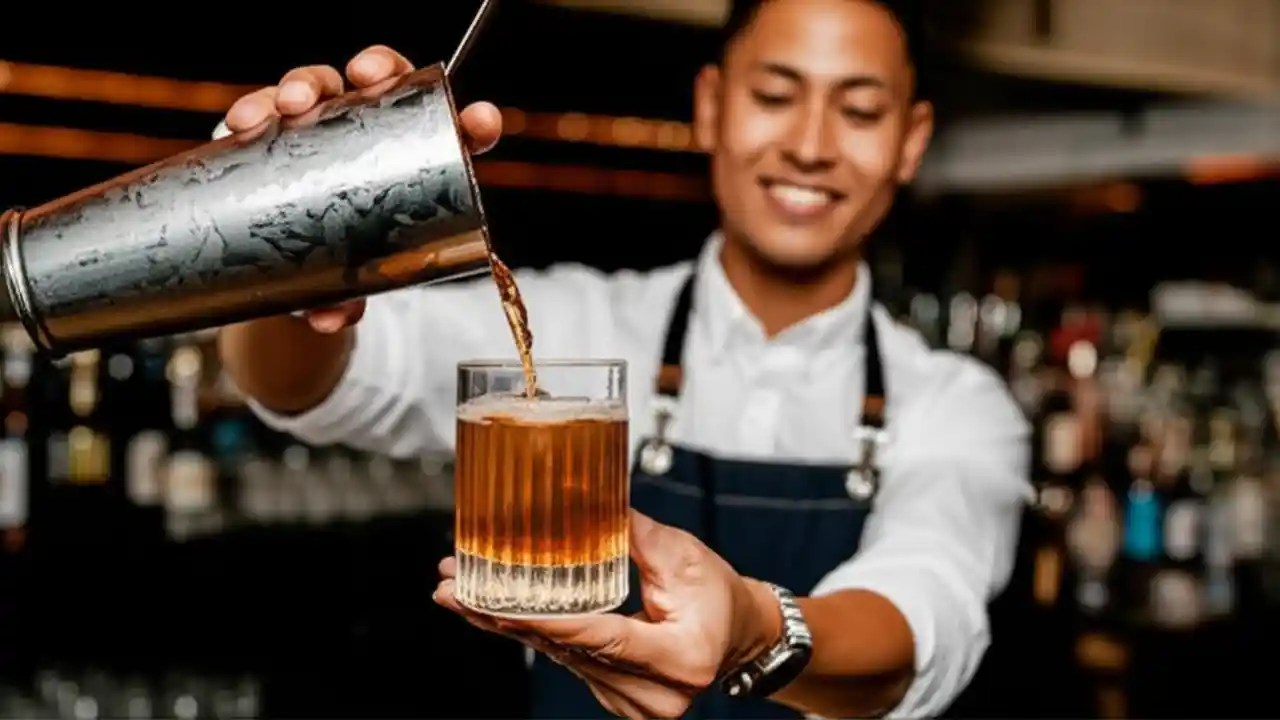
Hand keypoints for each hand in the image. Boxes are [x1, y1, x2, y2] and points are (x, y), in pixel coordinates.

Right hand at [219, 44, 503, 333]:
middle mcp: (371, 126)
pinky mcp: (274, 130)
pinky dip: (254, 110)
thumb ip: (351, 295)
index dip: (475, 122)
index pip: (456, 129)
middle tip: (365, 80)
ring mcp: (322, 122)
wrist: (293, 258)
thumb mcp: (359, 278)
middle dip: (378, 68)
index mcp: (415, 156)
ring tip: (290, 105)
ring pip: (320, 85)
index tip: (481, 122)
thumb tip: (332, 318)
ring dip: (305, 84)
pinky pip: (264, 109)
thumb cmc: (346, 258)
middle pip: (383, 81)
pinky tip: (243, 122)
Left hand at [433, 512, 782, 718]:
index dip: (543, 618)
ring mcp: (632, 703)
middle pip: (565, 650)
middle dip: (502, 617)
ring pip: (557, 658)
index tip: (492, 603)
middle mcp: (653, 694)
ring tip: (458, 593)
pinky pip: (564, 661)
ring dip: (506, 624)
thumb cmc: (717, 594)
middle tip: (451, 589)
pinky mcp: (615, 697)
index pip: (600, 636)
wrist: (737, 633)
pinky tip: (491, 611)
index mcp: (680, 658)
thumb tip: (578, 496)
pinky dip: (530, 633)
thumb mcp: (680, 553)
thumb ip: (627, 531)